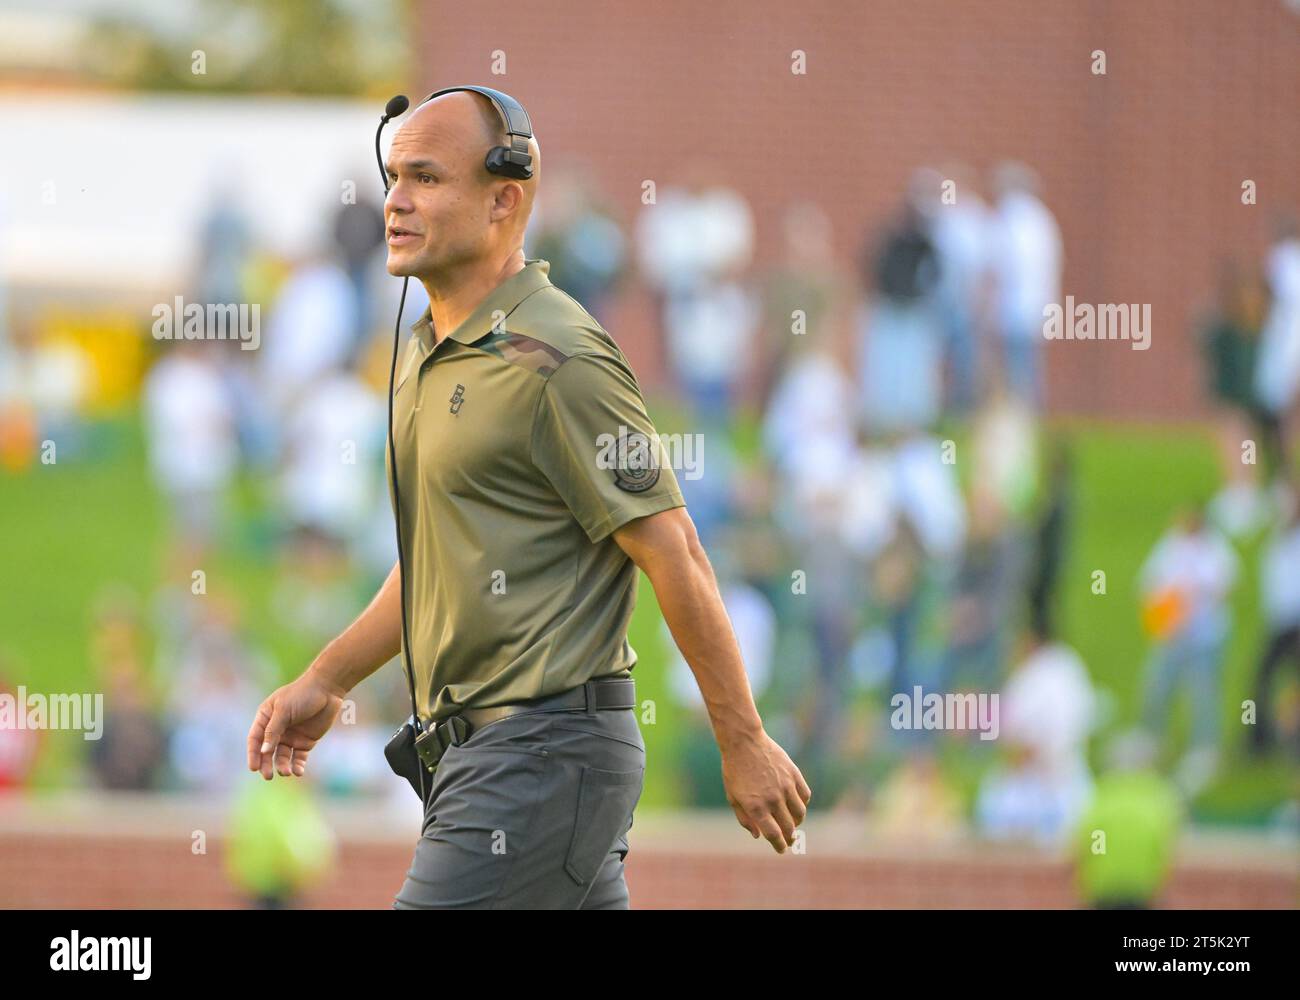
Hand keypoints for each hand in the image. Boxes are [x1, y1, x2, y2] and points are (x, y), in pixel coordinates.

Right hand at [246, 669, 346, 779]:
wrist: (328, 689)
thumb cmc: (302, 694)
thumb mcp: (284, 710)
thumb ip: (273, 730)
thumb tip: (264, 751)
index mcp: (266, 718)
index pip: (255, 739)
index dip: (253, 753)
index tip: (253, 768)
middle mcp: (277, 729)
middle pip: (267, 751)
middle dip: (266, 764)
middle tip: (268, 776)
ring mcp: (291, 736)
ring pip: (283, 756)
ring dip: (282, 766)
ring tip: (286, 773)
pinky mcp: (306, 742)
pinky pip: (299, 757)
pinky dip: (298, 766)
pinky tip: (298, 771)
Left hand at [720, 730, 811, 852]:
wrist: (744, 742)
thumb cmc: (735, 770)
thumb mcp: (733, 797)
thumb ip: (744, 818)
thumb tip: (758, 835)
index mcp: (756, 807)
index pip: (773, 835)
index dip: (779, 845)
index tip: (781, 849)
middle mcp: (772, 799)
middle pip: (788, 827)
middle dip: (790, 838)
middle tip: (790, 840)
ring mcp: (785, 786)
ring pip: (800, 813)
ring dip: (798, 822)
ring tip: (793, 823)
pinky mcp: (793, 774)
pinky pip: (804, 795)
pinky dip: (803, 804)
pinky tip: (796, 805)